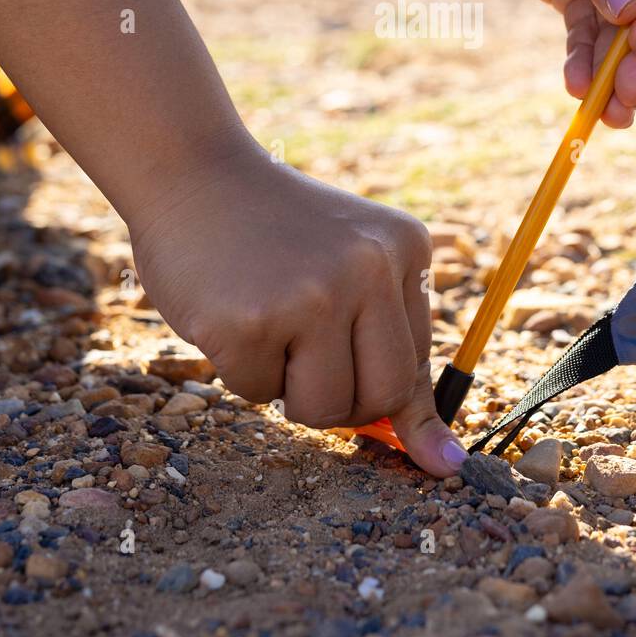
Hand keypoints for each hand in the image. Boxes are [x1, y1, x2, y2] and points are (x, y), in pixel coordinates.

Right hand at [128, 142, 466, 475]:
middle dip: (342, 404)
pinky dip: (237, 370)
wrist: (193, 174)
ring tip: (265, 325)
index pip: (416, 362)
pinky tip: (227, 312)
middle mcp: (369, 267)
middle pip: (381, 396)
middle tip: (302, 363)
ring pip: (323, 408)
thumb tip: (442, 463)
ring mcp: (312, 293)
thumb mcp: (348, 264)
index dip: (399, 406)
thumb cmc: (273, 231)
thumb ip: (386, 345)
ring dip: (287, 388)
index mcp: (405, 248)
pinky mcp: (252, 320)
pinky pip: (257, 393)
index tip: (440, 463)